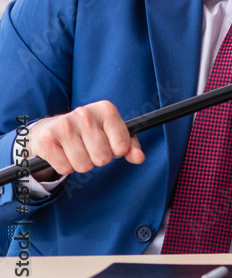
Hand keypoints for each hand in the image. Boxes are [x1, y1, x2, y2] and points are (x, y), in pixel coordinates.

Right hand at [27, 100, 143, 180]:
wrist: (52, 128)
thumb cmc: (91, 132)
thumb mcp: (114, 133)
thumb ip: (130, 146)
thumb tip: (139, 158)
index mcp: (106, 109)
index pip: (122, 146)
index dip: (117, 151)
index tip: (109, 143)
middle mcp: (85, 113)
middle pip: (103, 158)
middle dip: (98, 159)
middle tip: (90, 148)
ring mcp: (64, 125)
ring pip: (84, 165)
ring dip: (82, 164)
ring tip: (77, 150)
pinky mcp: (47, 139)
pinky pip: (65, 168)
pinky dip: (66, 166)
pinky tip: (63, 153)